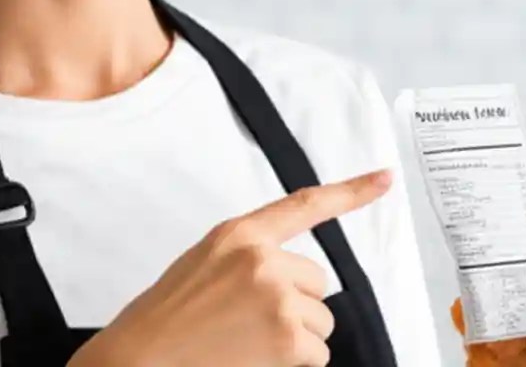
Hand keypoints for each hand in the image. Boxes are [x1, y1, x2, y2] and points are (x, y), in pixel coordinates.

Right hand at [69, 168, 393, 366]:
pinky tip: (257, 358)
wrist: (139, 359)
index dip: (352, 191)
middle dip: (297, 305)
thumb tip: (293, 274)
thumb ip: (250, 256)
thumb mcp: (205, 264)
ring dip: (295, 337)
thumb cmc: (167, 318)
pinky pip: (316, 352)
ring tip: (248, 342)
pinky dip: (295, 362)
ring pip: (321, 320)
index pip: (306, 205)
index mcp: (239, 235)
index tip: (386, 178)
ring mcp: (276, 298)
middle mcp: (262, 260)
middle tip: (250, 322)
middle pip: (318, 282)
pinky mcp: (286, 337)